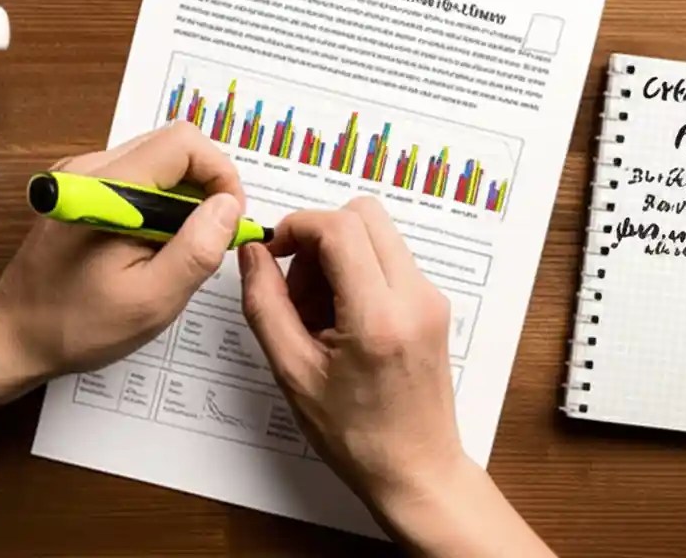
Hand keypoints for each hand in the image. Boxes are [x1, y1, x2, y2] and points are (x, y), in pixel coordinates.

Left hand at [0, 122, 244, 378]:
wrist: (12, 336)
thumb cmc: (76, 325)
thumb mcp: (151, 299)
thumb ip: (195, 249)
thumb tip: (229, 206)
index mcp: (107, 185)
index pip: (184, 142)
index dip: (220, 175)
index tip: (227, 222)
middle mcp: (92, 167)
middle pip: (173, 147)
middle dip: (205, 189)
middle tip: (207, 242)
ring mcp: (83, 177)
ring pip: (158, 165)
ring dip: (182, 202)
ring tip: (176, 252)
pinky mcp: (82, 192)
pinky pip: (138, 182)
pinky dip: (159, 209)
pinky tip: (151, 250)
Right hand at [238, 198, 460, 505]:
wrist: (416, 471)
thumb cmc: (355, 435)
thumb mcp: (293, 373)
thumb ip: (265, 304)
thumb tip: (252, 252)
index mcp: (380, 316)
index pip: (339, 228)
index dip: (296, 227)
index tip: (271, 254)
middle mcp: (415, 296)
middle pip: (362, 214)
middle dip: (318, 237)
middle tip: (296, 288)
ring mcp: (431, 297)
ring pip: (376, 234)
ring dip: (337, 255)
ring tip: (316, 315)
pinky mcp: (433, 303)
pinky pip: (388, 259)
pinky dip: (357, 271)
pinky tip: (340, 322)